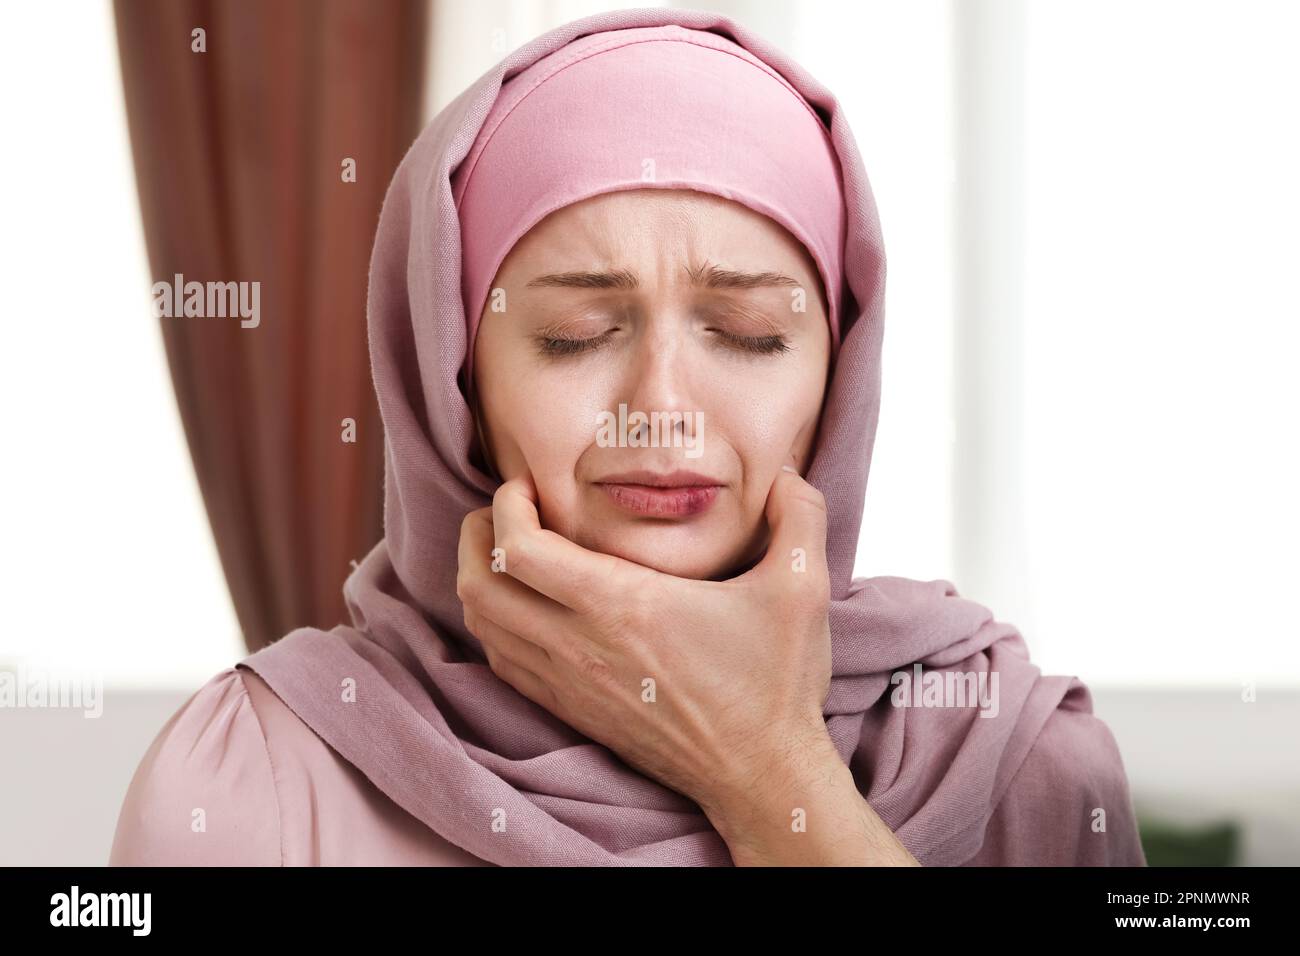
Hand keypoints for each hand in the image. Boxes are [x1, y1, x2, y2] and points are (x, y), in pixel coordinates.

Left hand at [455, 465, 833, 821]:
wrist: (762, 773)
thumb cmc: (775, 681)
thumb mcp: (802, 587)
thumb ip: (798, 514)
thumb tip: (786, 471)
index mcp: (622, 605)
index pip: (519, 549)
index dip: (507, 506)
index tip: (530, 485)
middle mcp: (581, 645)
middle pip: (479, 585)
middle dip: (477, 535)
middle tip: (507, 509)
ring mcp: (570, 683)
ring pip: (483, 626)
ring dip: (481, 580)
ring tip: (510, 550)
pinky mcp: (572, 711)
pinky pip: (503, 663)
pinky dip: (495, 626)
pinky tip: (525, 607)